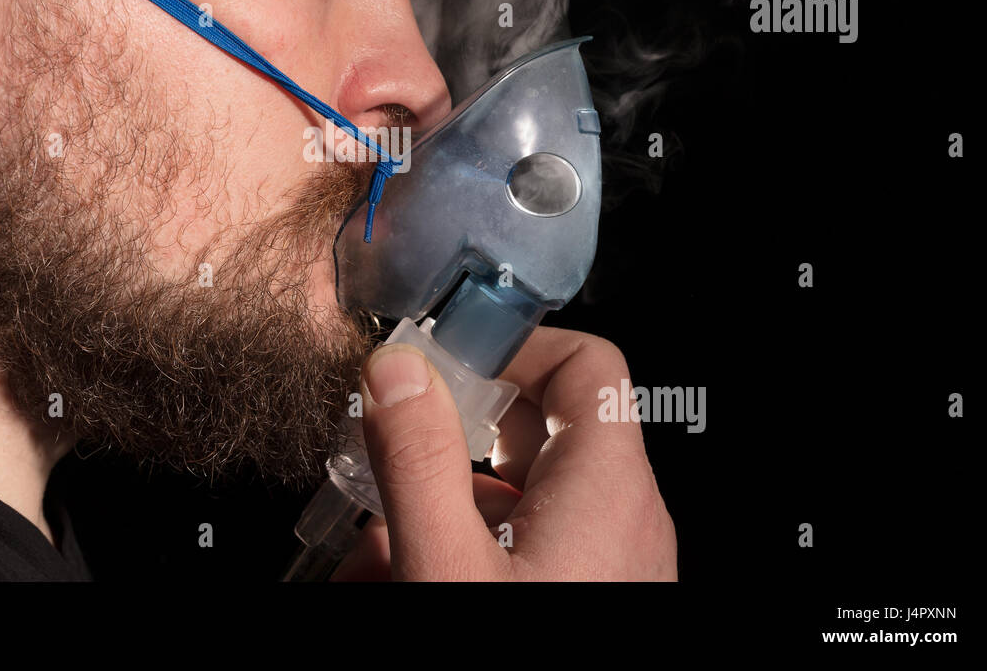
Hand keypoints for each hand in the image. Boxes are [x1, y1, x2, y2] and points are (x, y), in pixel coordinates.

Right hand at [336, 326, 676, 580]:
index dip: (511, 347)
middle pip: (530, 436)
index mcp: (609, 488)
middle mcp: (622, 520)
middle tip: (376, 458)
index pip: (584, 363)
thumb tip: (396, 369)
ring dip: (432, 511)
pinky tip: (389, 577)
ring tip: (363, 558)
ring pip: (512, 505)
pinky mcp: (585, 593)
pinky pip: (518, 551)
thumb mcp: (448, 566)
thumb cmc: (523, 665)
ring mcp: (607, 565)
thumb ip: (419, 461)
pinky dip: (458, 551)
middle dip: (439, 448)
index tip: (441, 361)